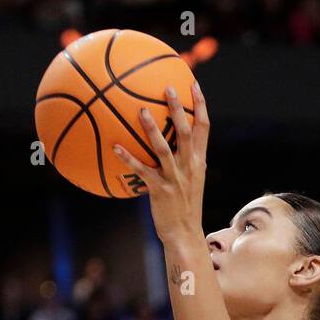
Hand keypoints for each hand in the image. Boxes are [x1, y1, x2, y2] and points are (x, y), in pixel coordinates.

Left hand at [111, 81, 209, 244]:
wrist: (185, 234)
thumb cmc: (184, 207)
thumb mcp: (190, 181)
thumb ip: (183, 161)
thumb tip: (169, 143)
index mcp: (198, 161)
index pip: (204, 128)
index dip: (200, 105)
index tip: (194, 85)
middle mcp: (189, 166)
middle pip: (186, 131)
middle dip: (178, 108)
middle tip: (168, 88)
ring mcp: (175, 178)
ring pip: (164, 148)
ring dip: (153, 129)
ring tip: (141, 111)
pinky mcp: (160, 190)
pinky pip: (142, 171)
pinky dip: (128, 158)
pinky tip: (115, 147)